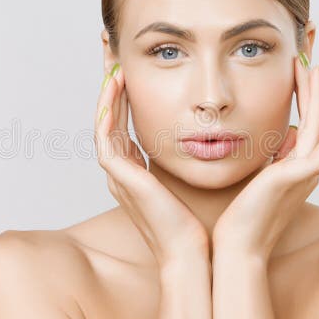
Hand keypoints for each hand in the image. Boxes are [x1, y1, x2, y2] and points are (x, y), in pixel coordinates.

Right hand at [95, 63, 209, 266]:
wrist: (191, 255)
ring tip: (115, 68)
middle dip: (112, 93)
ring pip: (103, 126)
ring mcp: (118, 177)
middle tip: (116, 62)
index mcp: (136, 176)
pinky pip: (105, 138)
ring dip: (108, 96)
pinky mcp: (120, 179)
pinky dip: (108, 112)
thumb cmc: (199, 226)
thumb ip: (196, 161)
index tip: (133, 76)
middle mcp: (122, 175)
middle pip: (109, 123)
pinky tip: (117, 89)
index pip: (124, 130)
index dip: (126, 102)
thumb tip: (216, 138)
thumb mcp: (195, 183)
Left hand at [212, 55, 318, 260]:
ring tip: (312, 68)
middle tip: (310, 60)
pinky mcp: (297, 180)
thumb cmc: (242, 218)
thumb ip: (277, 157)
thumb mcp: (261, 178)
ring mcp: (304, 175)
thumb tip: (288, 133)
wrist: (238, 247)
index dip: (306, 98)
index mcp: (297, 169)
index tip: (299, 72)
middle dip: (314, 89)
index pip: (307, 124)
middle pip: (317, 120)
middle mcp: (306, 170)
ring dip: (317, 97)